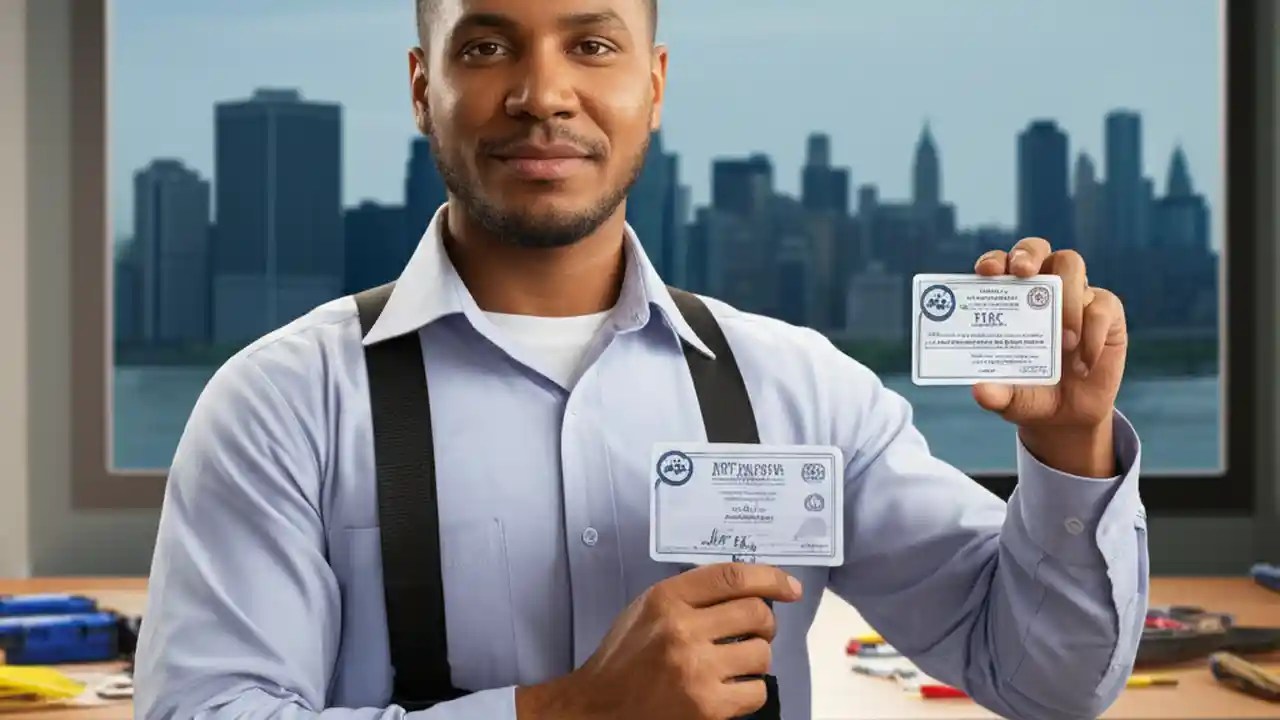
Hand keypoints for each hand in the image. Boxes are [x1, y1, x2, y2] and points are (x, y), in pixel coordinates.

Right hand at [515, 563, 802, 719]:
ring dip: (756, 657)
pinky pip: (756, 690)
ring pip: (761, 653)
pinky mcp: (708, 707)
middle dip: (765, 624)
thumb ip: (690, 594)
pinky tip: (731, 687)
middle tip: (755, 632)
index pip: (733, 577)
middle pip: (756, 613)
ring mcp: (697, 670)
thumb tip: (748, 587)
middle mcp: (683, 629)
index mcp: (667, 599)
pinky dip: (750, 688)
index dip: (771, 578)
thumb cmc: (626, 654)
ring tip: (736, 662)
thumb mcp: (648, 608)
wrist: (599, 707)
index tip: (789, 587)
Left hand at [972, 237, 1127, 476]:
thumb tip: (980, 391)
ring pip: (1071, 265)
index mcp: (1007, 299)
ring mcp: (1075, 294)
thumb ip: (996, 394)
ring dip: (1065, 298)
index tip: (987, 271)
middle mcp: (1040, 289)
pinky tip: (1083, 365)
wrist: (1068, 414)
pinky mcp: (1106, 311)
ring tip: (1063, 342)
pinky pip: (1101, 308)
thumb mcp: (1009, 399)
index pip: (998, 265)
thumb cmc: (1029, 393)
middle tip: (1023, 273)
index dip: (993, 260)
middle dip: (1027, 254)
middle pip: (1036, 248)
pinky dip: (1091, 335)